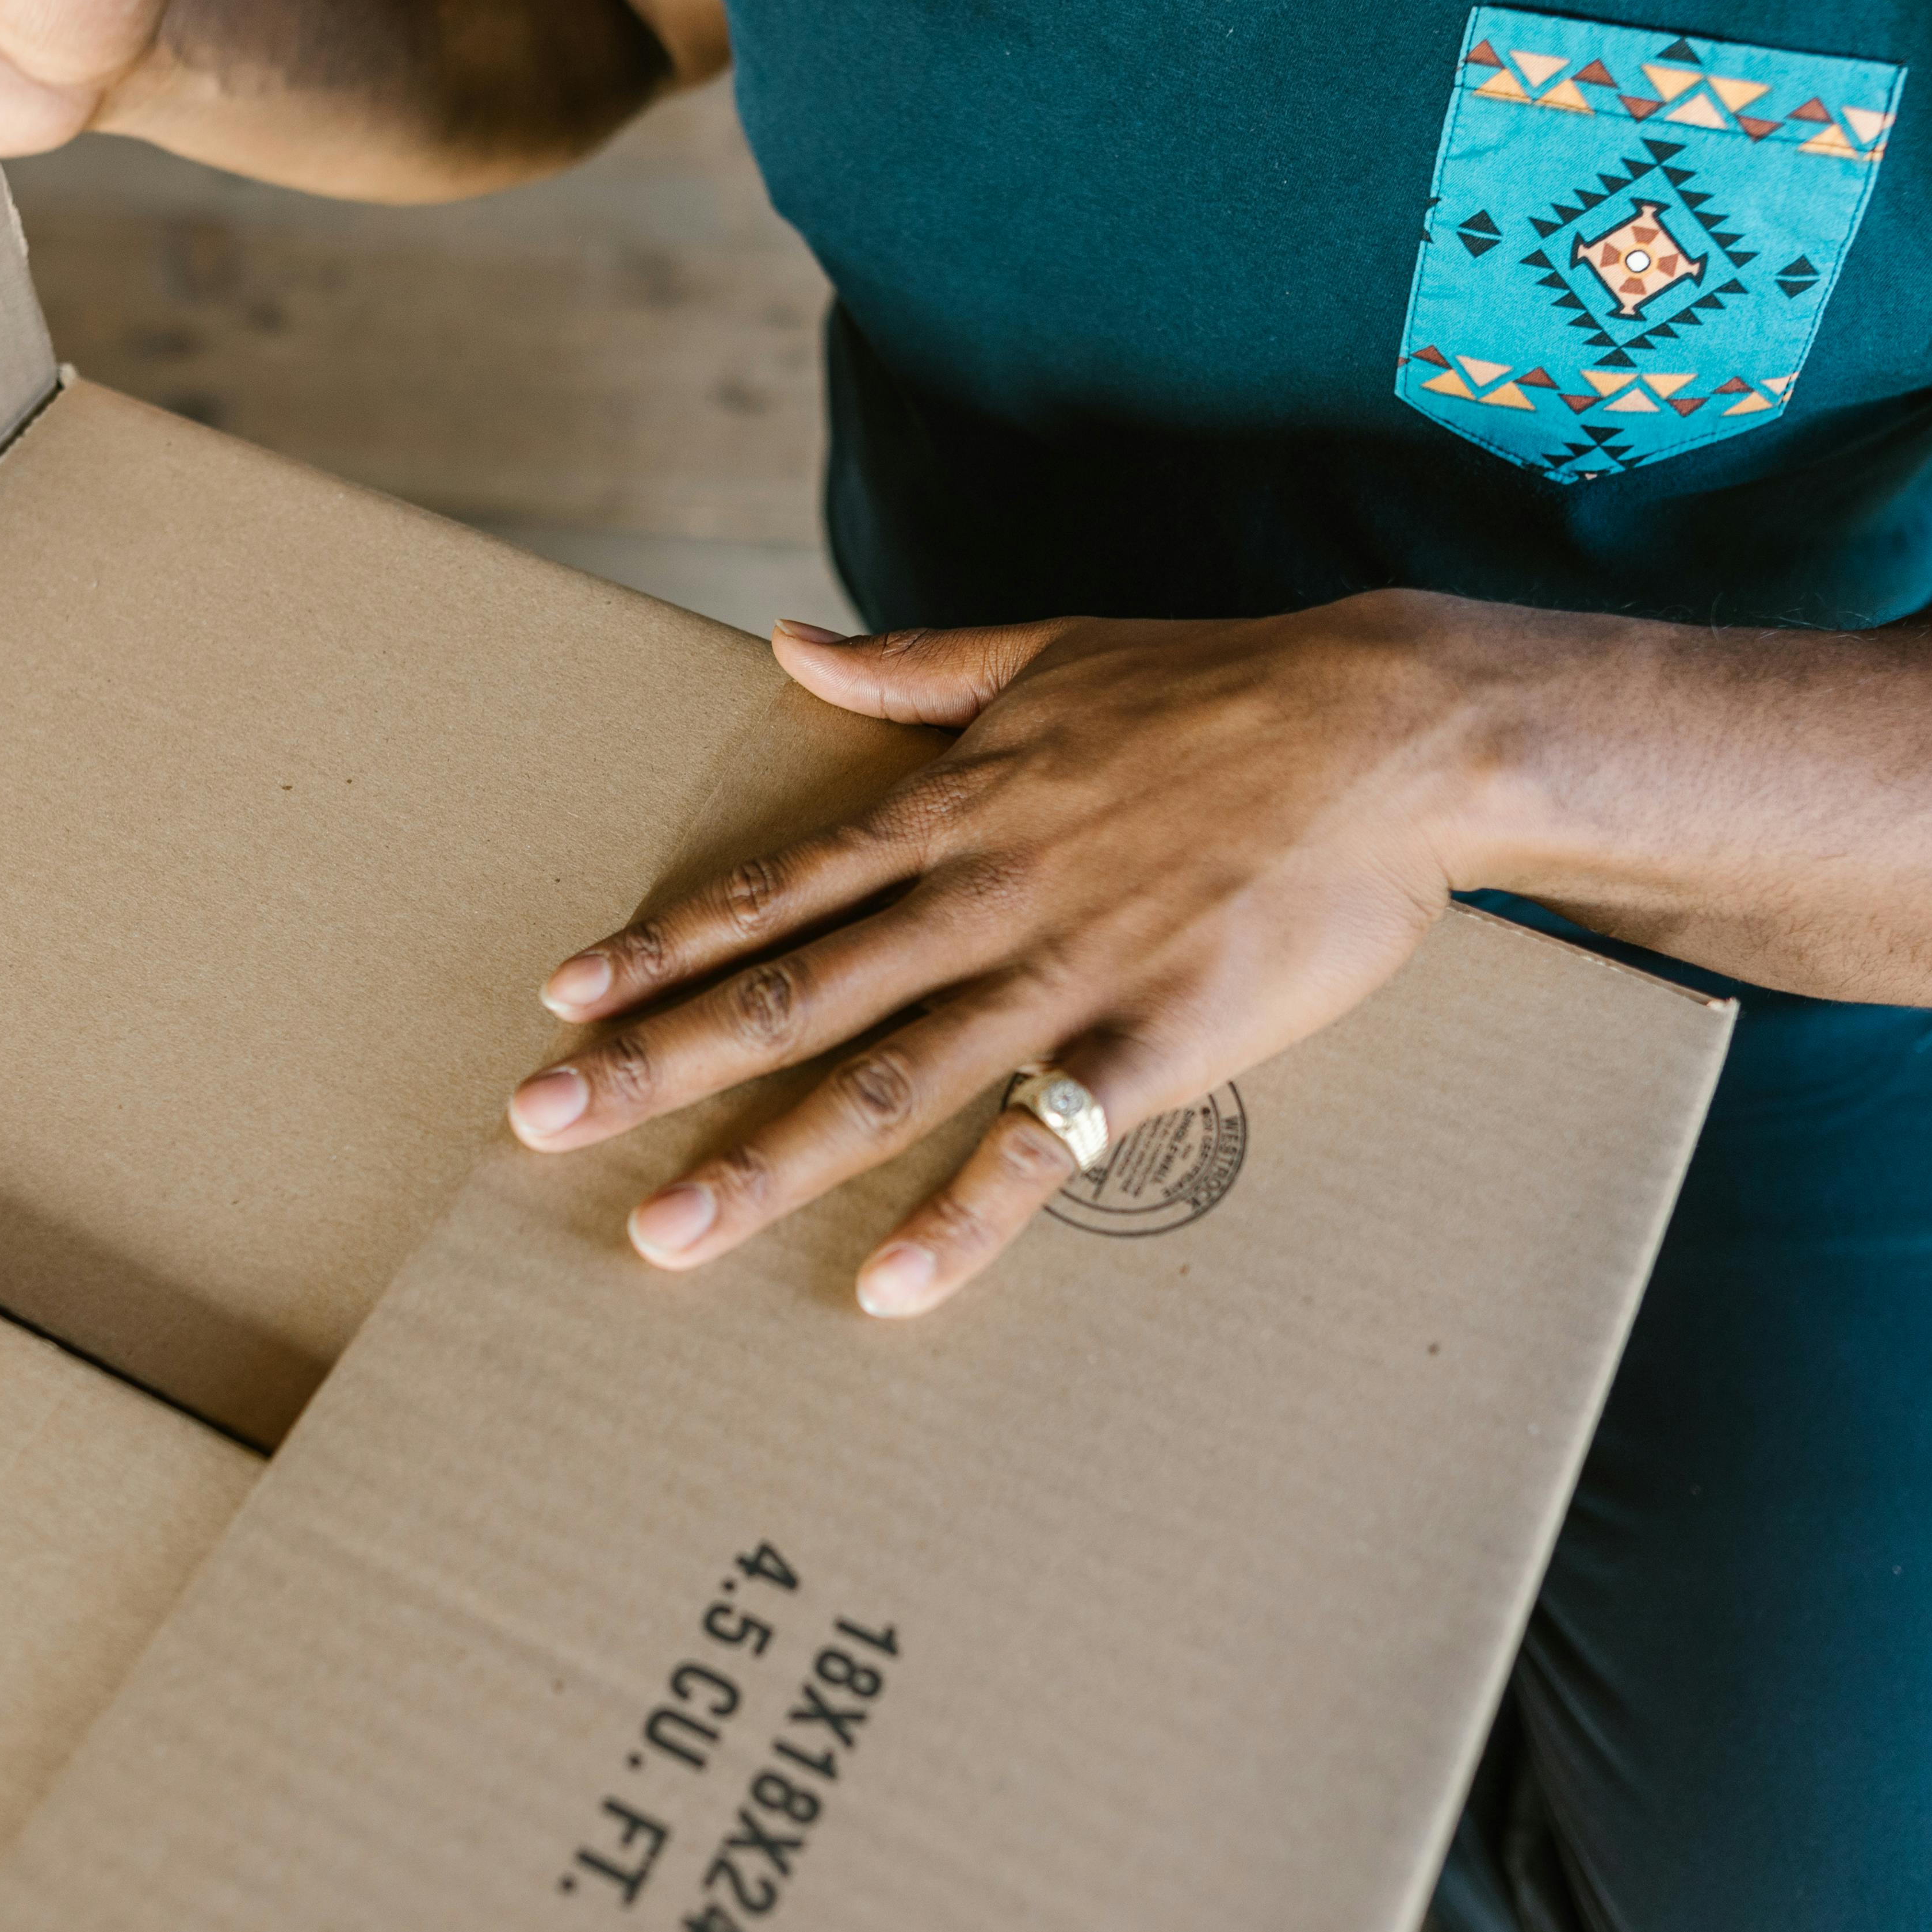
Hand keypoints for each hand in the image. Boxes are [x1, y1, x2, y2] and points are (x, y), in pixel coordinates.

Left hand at [503, 598, 1485, 1317]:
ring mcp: (1064, 974)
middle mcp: (981, 899)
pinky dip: (966, 1217)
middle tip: (539, 1123)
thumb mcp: (1047, 650)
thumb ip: (911, 665)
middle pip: (789, 995)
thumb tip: (789, 643)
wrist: (1393, 727)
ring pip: (884, 1080)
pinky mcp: (1157, 1040)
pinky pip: (1043, 1144)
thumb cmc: (1224, 684)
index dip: (661, 946)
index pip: (772, 891)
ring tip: (663, 1233)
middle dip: (656, 1064)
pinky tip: (892, 1288)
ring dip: (766, 1161)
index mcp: (952, 811)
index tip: (562, 998)